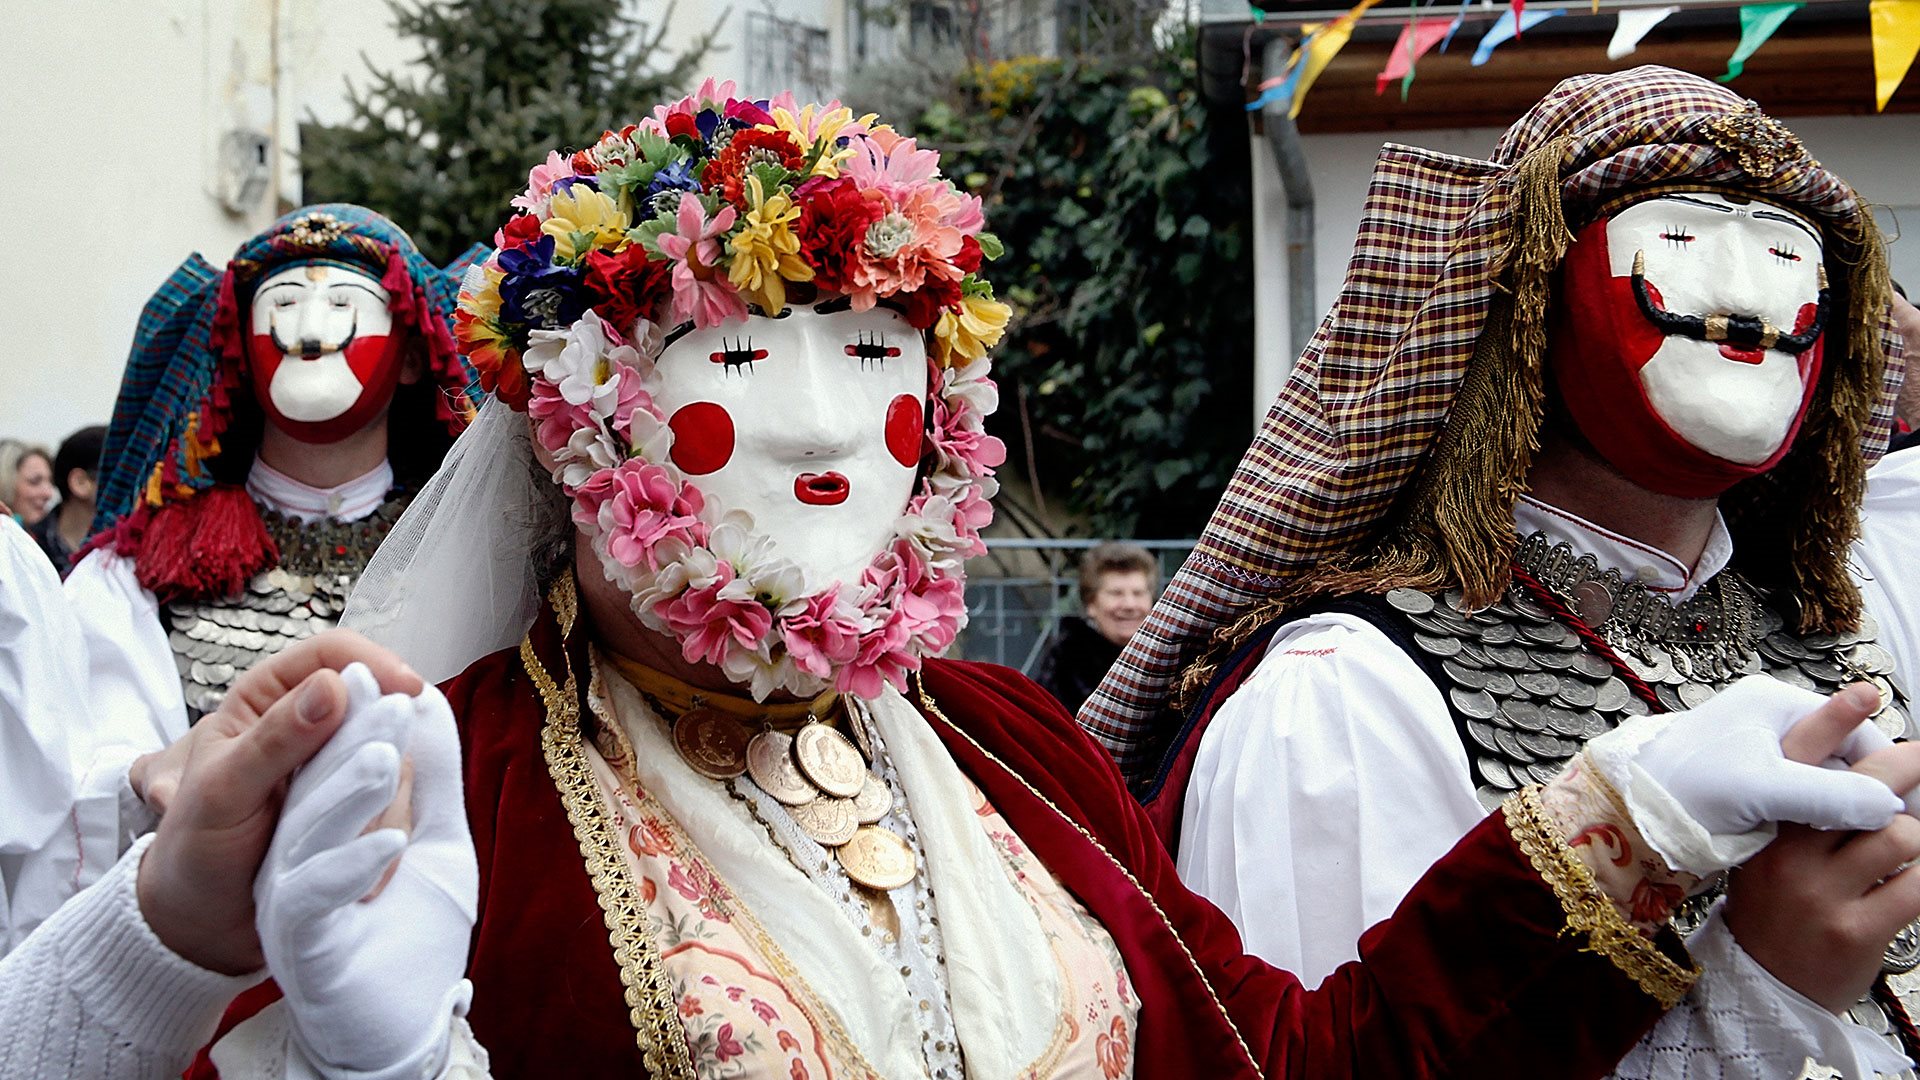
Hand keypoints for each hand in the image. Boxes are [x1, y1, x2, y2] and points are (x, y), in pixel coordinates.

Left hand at [136, 630, 421, 974]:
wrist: (205, 925)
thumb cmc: (195, 852)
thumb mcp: (222, 792)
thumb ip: (274, 739)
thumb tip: (334, 687)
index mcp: (268, 701)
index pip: (332, 654)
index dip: (375, 663)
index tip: (407, 691)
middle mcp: (313, 729)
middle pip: (380, 708)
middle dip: (380, 752)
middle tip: (358, 794)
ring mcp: (342, 772)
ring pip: (397, 763)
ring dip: (378, 805)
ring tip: (332, 846)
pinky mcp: (363, 813)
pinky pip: (401, 810)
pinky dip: (386, 839)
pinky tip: (355, 868)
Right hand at [256, 664, 476, 1078]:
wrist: (404, 1022)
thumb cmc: (415, 932)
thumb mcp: (438, 839)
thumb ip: (435, 777)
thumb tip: (430, 701)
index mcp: (325, 826)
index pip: (335, 759)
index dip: (361, 717)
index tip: (388, 673)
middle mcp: (297, 855)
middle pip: (314, 785)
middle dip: (351, 738)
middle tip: (385, 694)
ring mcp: (291, 898)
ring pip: (309, 833)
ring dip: (348, 790)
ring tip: (389, 756)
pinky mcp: (299, 940)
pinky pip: (316, 895)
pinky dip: (352, 863)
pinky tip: (392, 841)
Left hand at [1590, 677, 1907, 875]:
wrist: (1626, 810)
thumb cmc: (1684, 789)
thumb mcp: (1765, 789)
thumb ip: (1831, 794)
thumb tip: (1891, 806)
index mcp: (1775, 705)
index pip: (1859, 735)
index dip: (1892, 776)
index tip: (1913, 814)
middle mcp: (1768, 721)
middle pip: (1843, 757)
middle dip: (1868, 793)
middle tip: (1898, 834)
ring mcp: (1756, 751)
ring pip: (1822, 781)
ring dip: (1844, 809)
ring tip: (1868, 844)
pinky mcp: (1746, 782)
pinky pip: (1799, 798)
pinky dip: (1817, 819)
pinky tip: (1830, 846)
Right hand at [1725, 741, 1919, 1011]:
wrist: (1761, 986)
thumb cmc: (1773, 914)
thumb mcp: (1767, 858)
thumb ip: (1806, 820)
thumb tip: (1870, 777)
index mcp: (1766, 831)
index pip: (1795, 764)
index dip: (1831, 723)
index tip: (1864, 693)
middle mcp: (1791, 858)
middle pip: (1862, 791)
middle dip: (1909, 767)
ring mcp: (1823, 895)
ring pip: (1899, 836)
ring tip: (1916, 838)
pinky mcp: (1857, 931)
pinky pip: (1917, 888)